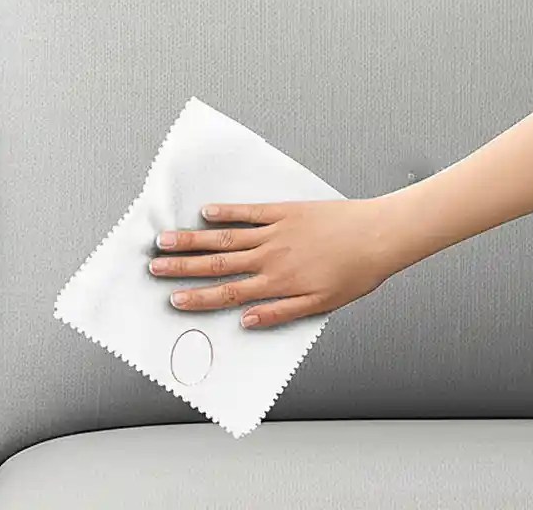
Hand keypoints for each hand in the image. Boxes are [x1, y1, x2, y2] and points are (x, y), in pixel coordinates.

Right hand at [149, 198, 413, 328]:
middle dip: (182, 267)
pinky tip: (205, 212)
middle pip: (217, 263)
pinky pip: (249, 211)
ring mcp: (275, 232)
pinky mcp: (284, 211)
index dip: (199, 297)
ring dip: (193, 239)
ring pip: (225, 237)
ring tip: (166, 240)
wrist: (379, 236)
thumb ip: (282, 313)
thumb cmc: (355, 274)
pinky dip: (226, 212)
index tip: (174, 299)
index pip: (229, 293)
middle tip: (154, 267)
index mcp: (278, 283)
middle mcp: (270, 257)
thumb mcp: (322, 305)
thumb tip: (247, 321)